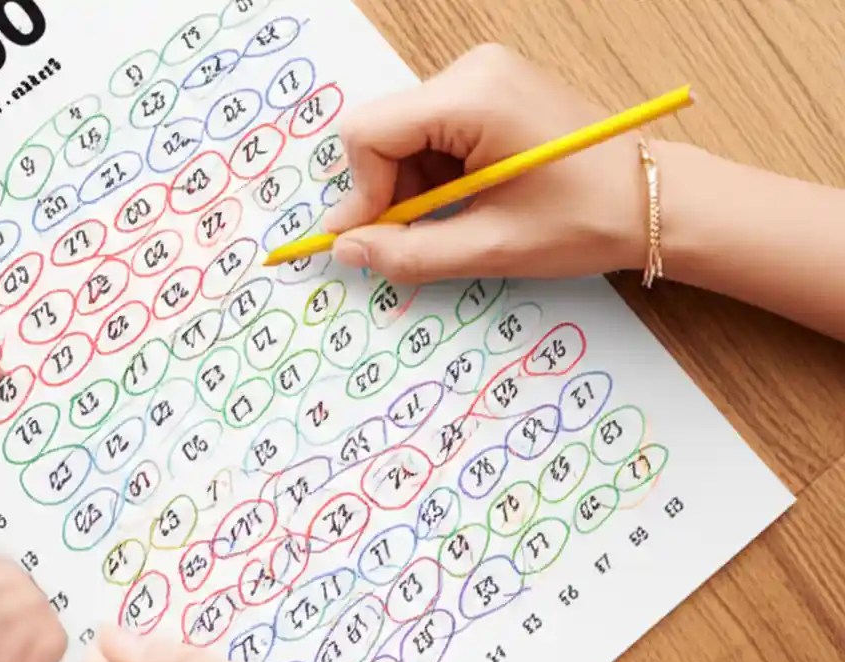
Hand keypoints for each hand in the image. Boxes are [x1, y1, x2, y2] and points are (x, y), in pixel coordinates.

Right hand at [322, 43, 648, 284]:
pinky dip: (435, 172)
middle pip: (384, 132)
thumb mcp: (490, 247)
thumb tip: (347, 249)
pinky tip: (467, 199)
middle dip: (389, 191)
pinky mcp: (492, 88)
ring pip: (405, 134)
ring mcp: (483, 74)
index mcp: (472, 97)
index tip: (372, 239)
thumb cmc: (586, 219)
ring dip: (413, 186)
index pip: (369, 133)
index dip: (362, 192)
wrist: (653, 200)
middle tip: (416, 238)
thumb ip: (408, 252)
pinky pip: (432, 130)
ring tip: (456, 220)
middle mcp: (472, 70)